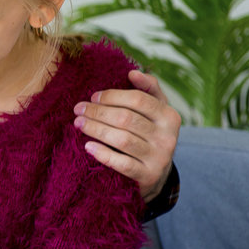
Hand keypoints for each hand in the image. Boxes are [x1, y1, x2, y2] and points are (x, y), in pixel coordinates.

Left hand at [75, 69, 180, 200]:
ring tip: (78, 124)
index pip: (139, 100)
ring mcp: (159, 158)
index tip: (93, 96)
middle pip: (127, 119)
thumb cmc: (149, 134)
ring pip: (122, 140)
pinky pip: (122, 164)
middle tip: (78, 109)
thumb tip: (132, 72)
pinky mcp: (147, 176)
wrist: (156, 174)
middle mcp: (168, 137)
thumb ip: (147, 89)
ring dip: (96, 129)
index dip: (112, 96)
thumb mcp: (155, 111)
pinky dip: (103, 154)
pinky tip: (87, 146)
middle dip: (98, 112)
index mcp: (169, 116)